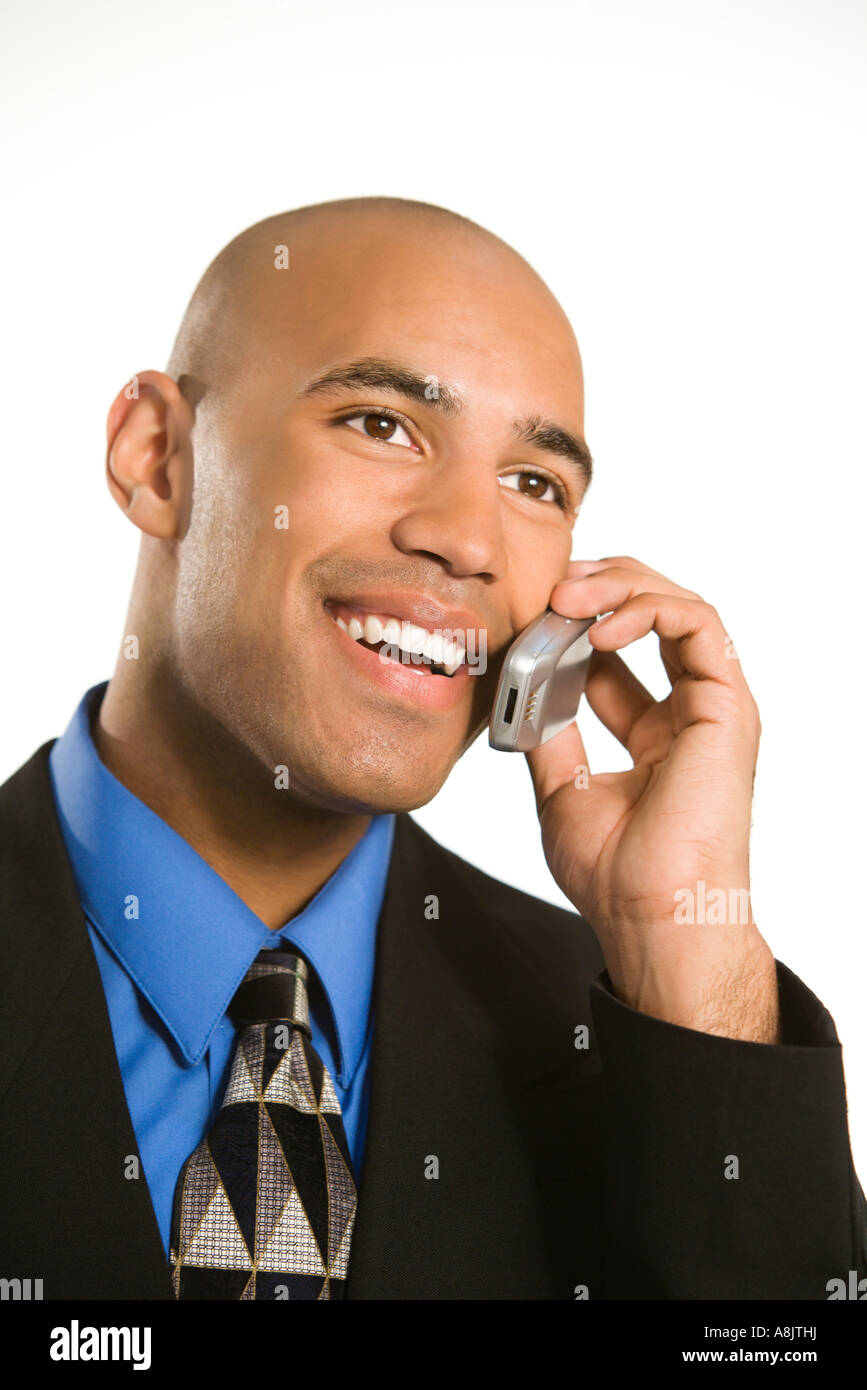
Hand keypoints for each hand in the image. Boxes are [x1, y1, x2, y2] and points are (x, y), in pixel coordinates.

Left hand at [525, 556, 779, 1041]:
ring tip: (568, 596)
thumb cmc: (617, 876)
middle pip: (651, 616)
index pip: (615, 653)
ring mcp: (712, 706)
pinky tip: (601, 630)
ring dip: (619, 587)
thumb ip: (549, 735)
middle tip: (552, 587)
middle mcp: (688, 713)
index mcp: (654, 733)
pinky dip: (648, 609)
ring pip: (678, 606)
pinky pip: (698, 624)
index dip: (572, 624)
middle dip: (600, 588)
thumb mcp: (560, 789)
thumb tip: (522, 690)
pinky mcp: (728, 704)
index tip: (531, 617)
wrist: (650, 918)